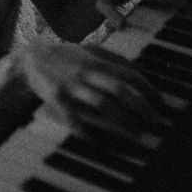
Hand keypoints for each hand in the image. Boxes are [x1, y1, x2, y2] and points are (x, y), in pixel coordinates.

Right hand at [14, 40, 182, 134]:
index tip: (160, 101)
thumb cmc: (66, 56)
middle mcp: (88, 72)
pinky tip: (94, 141)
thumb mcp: (91, 50)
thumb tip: (142, 71)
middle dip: (141, 106)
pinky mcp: (57, 97)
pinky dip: (84, 130)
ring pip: (102, 103)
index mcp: (98, 61)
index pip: (129, 74)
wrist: (32, 58)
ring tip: (136, 132)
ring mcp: (73, 85)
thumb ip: (115, 59)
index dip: (148, 87)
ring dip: (121, 119)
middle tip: (155, 120)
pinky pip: (72, 117)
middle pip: (120, 89)